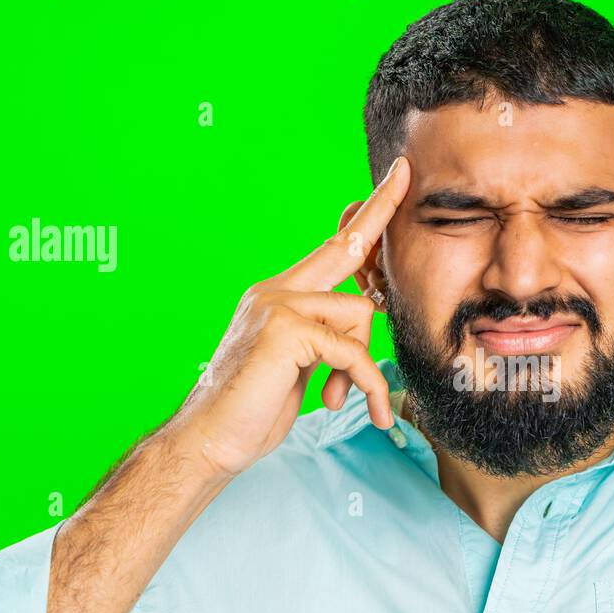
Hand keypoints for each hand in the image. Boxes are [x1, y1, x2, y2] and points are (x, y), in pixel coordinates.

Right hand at [164, 156, 410, 477]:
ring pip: (358, 313)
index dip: (365, 216)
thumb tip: (362, 317)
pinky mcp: (284, 331)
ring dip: (362, 365)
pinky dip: (366, 384)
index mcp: (278, 295)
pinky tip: (365, 411)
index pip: (332, 248)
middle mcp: (274, 290)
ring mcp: (276, 305)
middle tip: (404, 171)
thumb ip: (326, 336)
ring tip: (341, 398)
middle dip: (380, 209)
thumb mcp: (299, 366)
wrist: (209, 441)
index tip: (393, 179)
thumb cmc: (253, 411)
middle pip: (346, 246)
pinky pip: (352, 351)